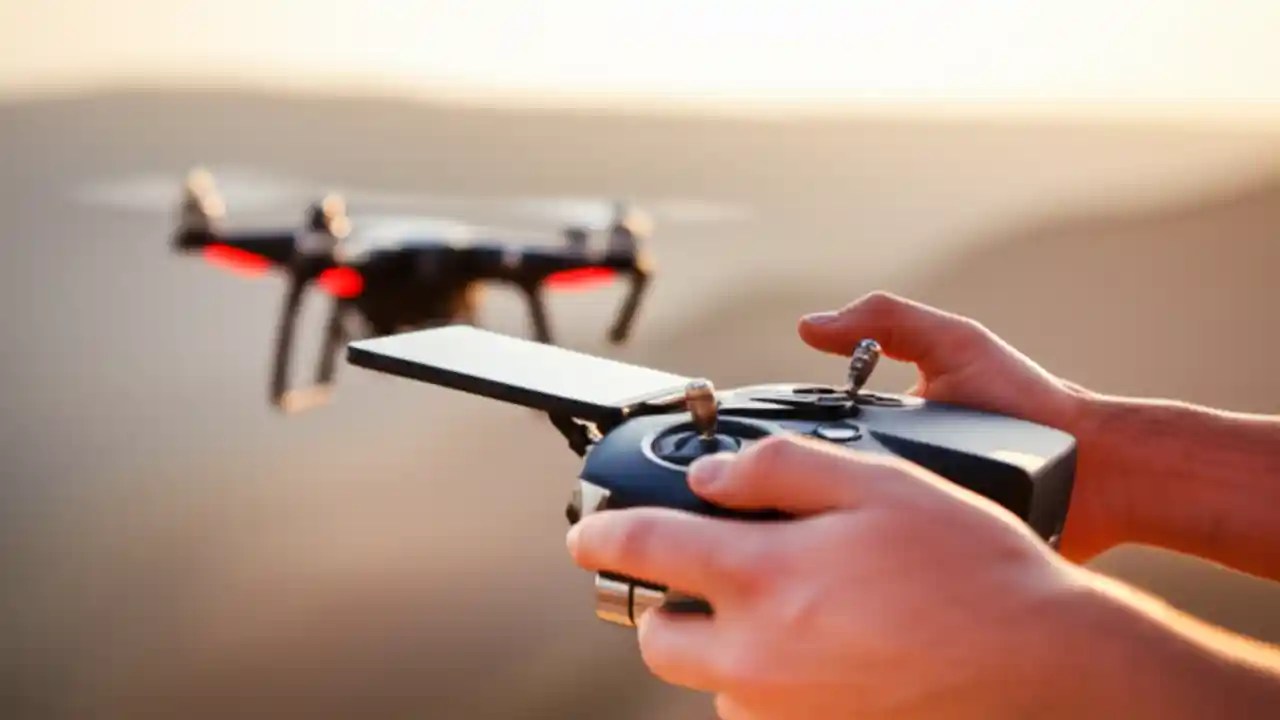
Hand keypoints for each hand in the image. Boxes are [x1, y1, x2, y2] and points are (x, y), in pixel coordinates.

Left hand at [567, 435, 1088, 719]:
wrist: (1040, 663)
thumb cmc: (968, 567)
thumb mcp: (877, 484)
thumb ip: (778, 470)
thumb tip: (709, 477)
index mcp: (765, 577)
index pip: (644, 550)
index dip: (601, 535)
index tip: (586, 534)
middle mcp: (760, 656)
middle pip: (657, 637)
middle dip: (665, 602)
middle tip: (706, 574)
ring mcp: (784, 709)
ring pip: (709, 679)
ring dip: (722, 643)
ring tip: (787, 609)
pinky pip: (758, 711)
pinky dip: (766, 680)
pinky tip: (820, 649)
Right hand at [798, 292, 1112, 560]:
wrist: (1098, 472)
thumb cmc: (1028, 401)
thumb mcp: (955, 344)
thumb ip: (888, 321)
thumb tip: (809, 326)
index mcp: (886, 426)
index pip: (819, 436)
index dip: (795, 441)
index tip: (778, 444)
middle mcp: (894, 474)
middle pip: (831, 485)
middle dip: (824, 487)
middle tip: (836, 481)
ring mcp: (911, 517)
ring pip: (855, 527)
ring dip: (851, 523)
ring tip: (866, 512)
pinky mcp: (933, 560)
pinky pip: (891, 564)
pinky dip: (885, 555)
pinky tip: (889, 546)